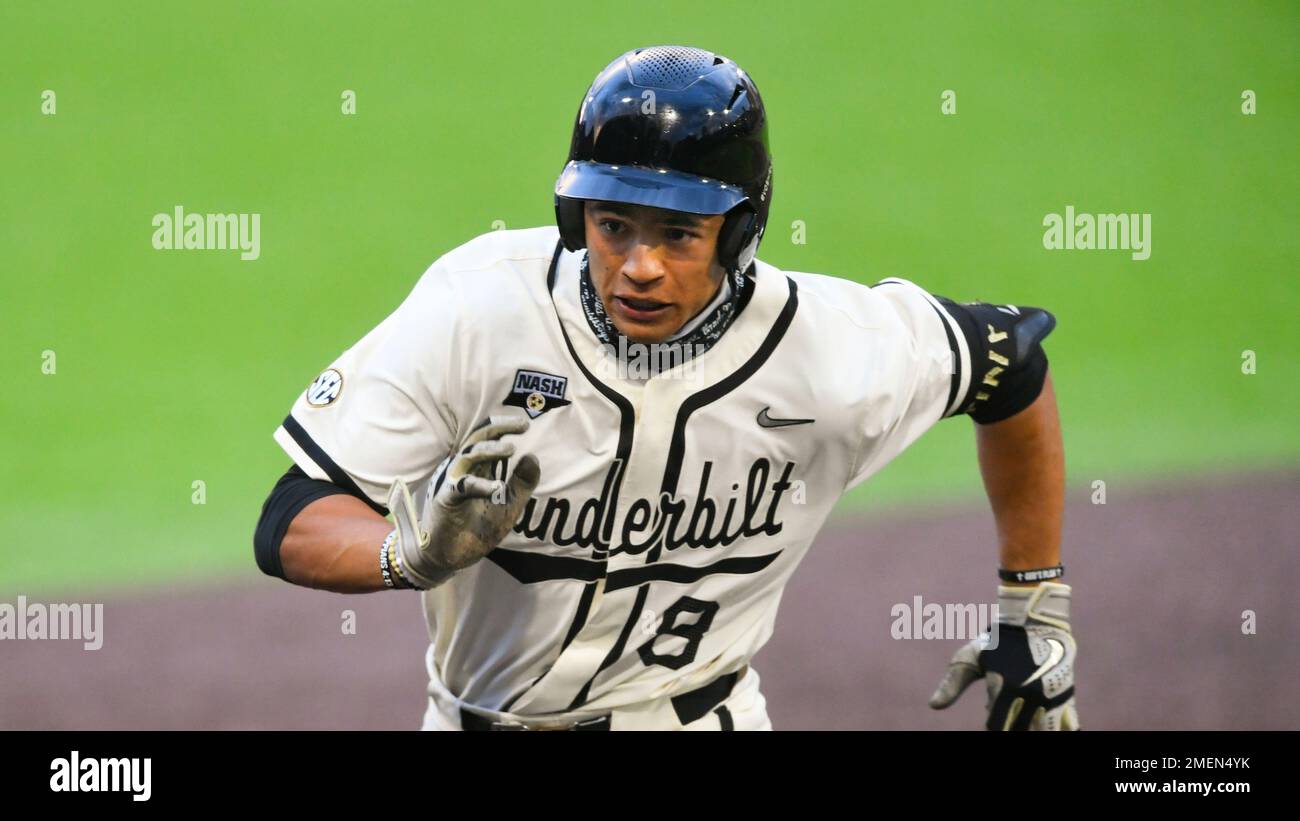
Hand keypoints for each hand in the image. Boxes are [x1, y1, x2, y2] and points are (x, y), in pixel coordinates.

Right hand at [387, 416, 540, 589]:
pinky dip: (479, 485)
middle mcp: (465, 470)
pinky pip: (461, 487)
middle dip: (499, 428)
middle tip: (522, 425)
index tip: (525, 424)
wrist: (451, 557)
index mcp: (479, 468)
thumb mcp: (509, 505)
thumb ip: (522, 483)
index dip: (505, 428)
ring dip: (490, 450)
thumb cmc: (477, 529)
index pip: (489, 439)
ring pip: (468, 456)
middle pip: (478, 439)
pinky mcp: (446, 500)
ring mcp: (453, 482)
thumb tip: (532, 456)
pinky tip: (498, 487)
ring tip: (511, 449)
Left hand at [928, 581, 1078, 730]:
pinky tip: (1045, 724)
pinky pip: (1069, 725)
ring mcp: (1051, 697)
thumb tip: (933, 706)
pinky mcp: (1067, 695)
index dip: (992, 726)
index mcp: (1004, 690)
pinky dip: (1057, 728)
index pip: (996, 728)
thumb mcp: (969, 658)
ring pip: (1045, 731)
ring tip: (1025, 718)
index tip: (989, 716)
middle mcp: (1029, 697)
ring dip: (1034, 728)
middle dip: (1012, 726)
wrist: (1034, 620)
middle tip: (1007, 716)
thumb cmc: (997, 641)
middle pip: (1020, 731)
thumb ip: (951, 684)